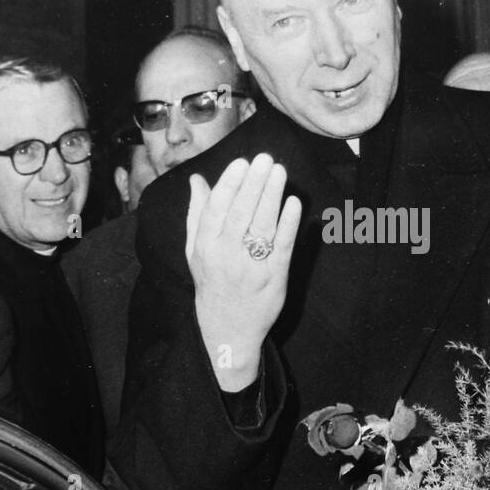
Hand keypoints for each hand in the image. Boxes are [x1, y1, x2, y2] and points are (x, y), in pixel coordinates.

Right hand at [186, 153, 301, 390]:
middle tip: (265, 159)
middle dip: (253, 184)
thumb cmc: (211, 283)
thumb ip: (197, 213)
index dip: (229, 184)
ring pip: (262, 226)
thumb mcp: (195, 251)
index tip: (241, 162)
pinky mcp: (274, 277)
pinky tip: (294, 203)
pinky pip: (282, 247)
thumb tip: (196, 179)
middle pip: (241, 214)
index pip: (217, 209)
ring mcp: (251, 267)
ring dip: (272, 197)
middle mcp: (226, 255)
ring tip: (279, 172)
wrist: (226, 330)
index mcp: (205, 246)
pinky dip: (288, 224)